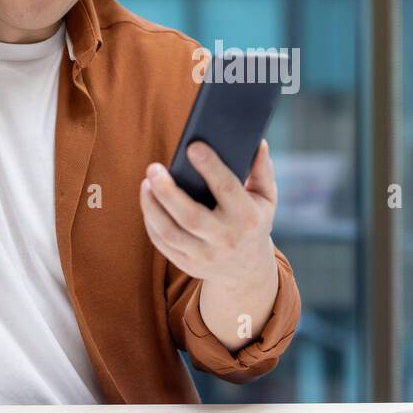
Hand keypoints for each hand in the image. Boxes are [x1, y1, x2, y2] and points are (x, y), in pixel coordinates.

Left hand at [140, 140, 277, 292]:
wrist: (247, 269)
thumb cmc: (253, 221)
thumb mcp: (266, 198)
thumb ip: (261, 169)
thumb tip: (259, 142)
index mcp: (247, 218)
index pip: (227, 189)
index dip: (210, 167)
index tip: (193, 147)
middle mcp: (226, 239)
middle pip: (190, 216)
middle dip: (167, 191)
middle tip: (154, 169)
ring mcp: (205, 256)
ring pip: (169, 232)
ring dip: (152, 206)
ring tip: (147, 183)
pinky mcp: (187, 265)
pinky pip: (162, 242)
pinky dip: (151, 221)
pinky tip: (149, 202)